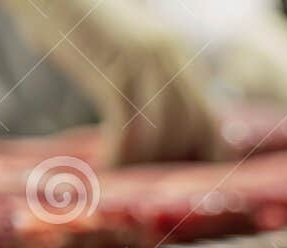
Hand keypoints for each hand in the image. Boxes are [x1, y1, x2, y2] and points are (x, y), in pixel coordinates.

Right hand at [0, 0, 223, 164]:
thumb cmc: (76, 26)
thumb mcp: (123, 54)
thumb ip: (145, 84)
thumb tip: (153, 128)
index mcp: (177, 58)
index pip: (210, 119)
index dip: (202, 155)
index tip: (180, 178)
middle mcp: (169, 59)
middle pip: (192, 128)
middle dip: (171, 162)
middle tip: (144, 181)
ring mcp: (143, 62)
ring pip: (164, 129)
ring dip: (143, 161)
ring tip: (123, 175)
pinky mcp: (112, 68)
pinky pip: (127, 123)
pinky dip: (119, 152)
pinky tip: (108, 165)